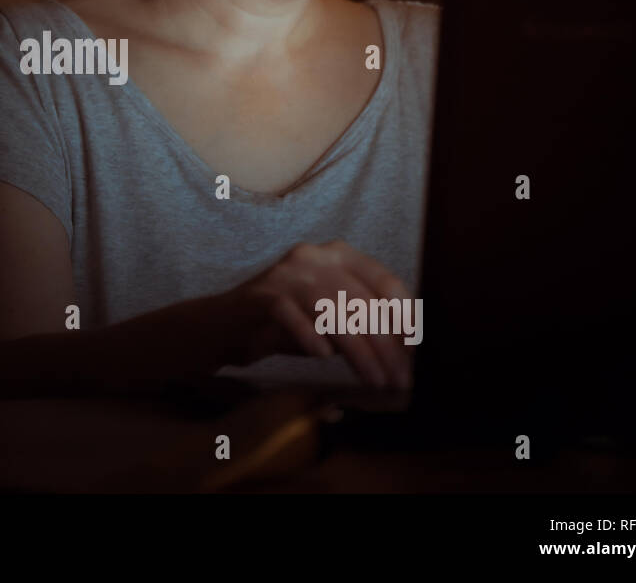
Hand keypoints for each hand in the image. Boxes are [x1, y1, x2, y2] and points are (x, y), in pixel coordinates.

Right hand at [214, 239, 414, 387]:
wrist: (223, 325)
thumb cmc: (284, 324)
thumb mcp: (329, 316)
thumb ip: (361, 321)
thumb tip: (404, 351)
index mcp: (337, 254)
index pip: (385, 281)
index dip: (404, 317)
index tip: (413, 350)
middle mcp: (314, 256)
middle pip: (363, 301)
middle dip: (386, 345)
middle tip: (399, 379)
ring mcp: (286, 274)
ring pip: (334, 310)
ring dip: (359, 351)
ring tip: (374, 381)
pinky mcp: (261, 295)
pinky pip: (292, 316)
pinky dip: (310, 336)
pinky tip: (322, 357)